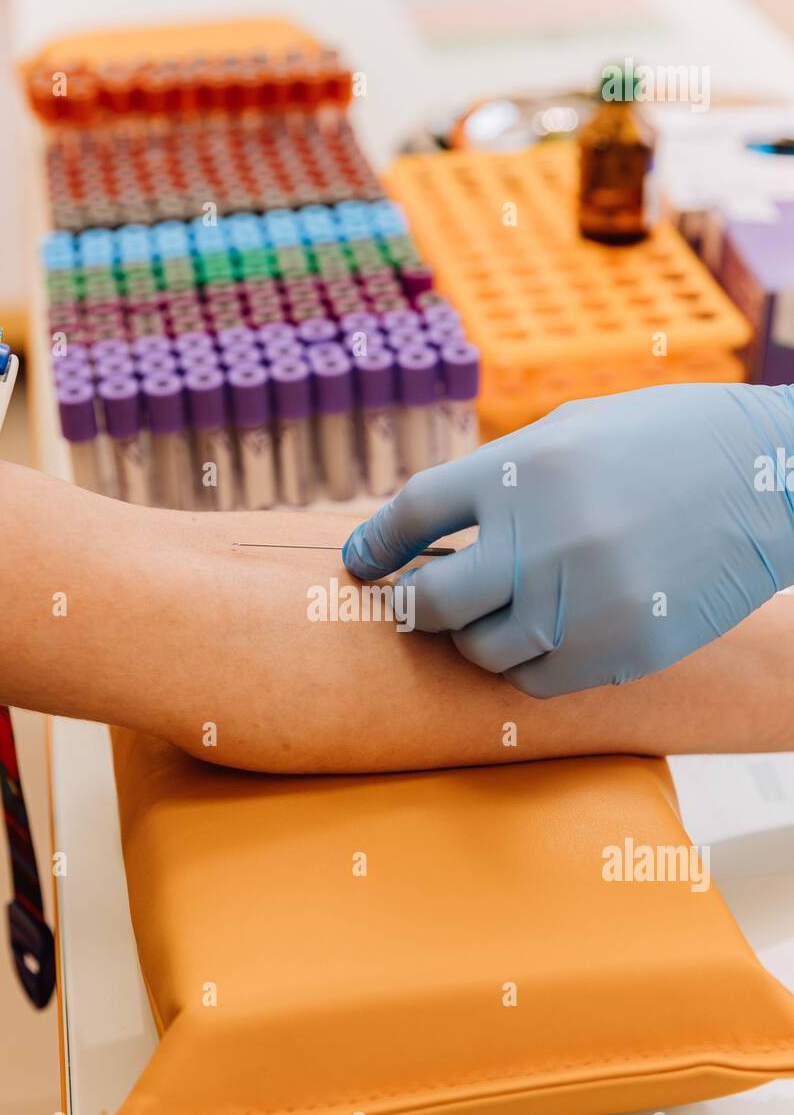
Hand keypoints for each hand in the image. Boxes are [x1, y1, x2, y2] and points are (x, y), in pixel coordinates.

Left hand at [342, 383, 793, 696]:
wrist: (770, 479)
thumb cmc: (665, 443)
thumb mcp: (571, 431)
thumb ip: (498, 477)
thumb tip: (430, 527)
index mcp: (522, 469)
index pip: (413, 513)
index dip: (376, 541)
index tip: (360, 559)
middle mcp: (542, 538)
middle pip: (430, 601)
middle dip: (413, 606)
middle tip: (417, 602)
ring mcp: (582, 603)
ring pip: (482, 652)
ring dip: (476, 638)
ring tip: (500, 612)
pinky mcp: (620, 651)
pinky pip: (537, 683)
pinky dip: (529, 666)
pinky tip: (549, 636)